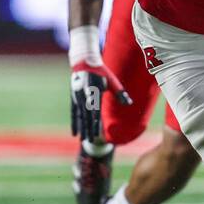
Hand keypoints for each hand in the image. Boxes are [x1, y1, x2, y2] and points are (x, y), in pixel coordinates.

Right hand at [68, 25, 130, 141]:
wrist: (84, 62)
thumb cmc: (101, 72)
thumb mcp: (111, 81)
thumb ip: (120, 93)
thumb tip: (130, 103)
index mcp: (94, 91)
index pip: (95, 110)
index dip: (95, 122)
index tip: (97, 132)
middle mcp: (84, 95)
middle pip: (86, 115)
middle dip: (88, 128)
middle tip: (90, 141)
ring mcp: (77, 97)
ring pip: (79, 116)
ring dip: (81, 128)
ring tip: (84, 140)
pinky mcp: (74, 99)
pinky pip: (73, 113)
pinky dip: (74, 123)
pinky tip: (75, 133)